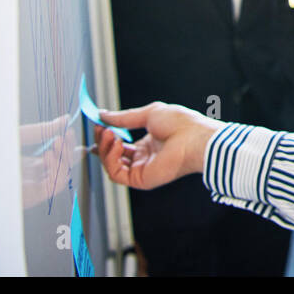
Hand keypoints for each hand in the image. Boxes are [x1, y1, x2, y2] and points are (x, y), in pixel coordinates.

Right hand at [95, 102, 223, 189]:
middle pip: (113, 156)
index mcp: (148, 144)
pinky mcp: (141, 180)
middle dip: (103, 141)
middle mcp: (144, 159)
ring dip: (105, 149)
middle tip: (100, 128)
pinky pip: (116, 174)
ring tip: (109, 134)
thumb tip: (103, 115)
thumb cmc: (181, 124)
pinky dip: (111, 159)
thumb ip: (124, 117)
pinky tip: (116, 144)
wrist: (195, 137)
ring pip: (111, 165)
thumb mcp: (149, 114)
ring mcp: (142, 170)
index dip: (106, 137)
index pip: (120, 145)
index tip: (97, 125)